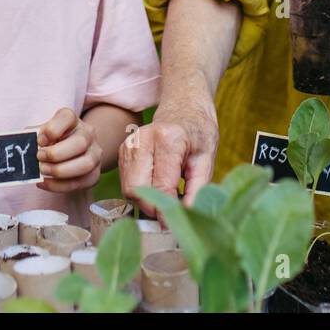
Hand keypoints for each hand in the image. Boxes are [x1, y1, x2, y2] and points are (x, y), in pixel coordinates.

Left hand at [36, 108, 101, 192]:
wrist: (73, 151)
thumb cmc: (52, 141)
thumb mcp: (42, 133)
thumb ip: (33, 137)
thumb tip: (24, 147)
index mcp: (73, 120)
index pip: (67, 117)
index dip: (52, 129)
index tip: (39, 140)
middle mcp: (88, 134)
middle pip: (80, 142)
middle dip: (56, 154)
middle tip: (39, 158)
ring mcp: (94, 154)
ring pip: (85, 164)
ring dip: (60, 171)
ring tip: (42, 171)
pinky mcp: (94, 174)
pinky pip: (80, 183)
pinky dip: (59, 185)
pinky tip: (44, 182)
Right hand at [120, 86, 218, 214]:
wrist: (184, 106)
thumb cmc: (198, 132)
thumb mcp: (206, 159)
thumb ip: (198, 189)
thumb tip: (189, 216)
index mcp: (168, 140)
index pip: (160, 187)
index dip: (168, 210)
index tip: (177, 222)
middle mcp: (143, 140)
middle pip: (137, 190)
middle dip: (153, 208)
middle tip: (172, 209)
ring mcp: (129, 144)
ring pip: (128, 189)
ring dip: (146, 201)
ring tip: (167, 194)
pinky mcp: (123, 150)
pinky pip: (126, 182)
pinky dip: (141, 191)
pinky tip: (157, 184)